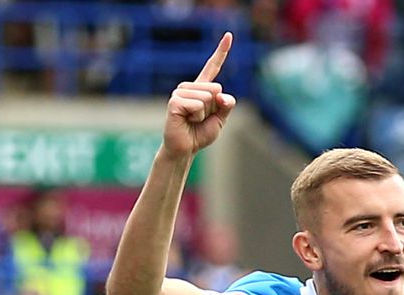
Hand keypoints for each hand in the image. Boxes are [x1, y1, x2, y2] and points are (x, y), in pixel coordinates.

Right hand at [163, 33, 236, 160]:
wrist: (185, 149)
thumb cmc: (200, 134)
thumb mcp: (220, 120)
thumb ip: (226, 105)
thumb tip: (223, 95)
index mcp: (201, 88)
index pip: (213, 66)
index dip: (221, 51)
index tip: (229, 35)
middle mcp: (189, 87)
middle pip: (216, 88)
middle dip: (214, 107)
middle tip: (200, 118)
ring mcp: (180, 93)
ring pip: (207, 96)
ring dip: (204, 114)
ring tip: (192, 120)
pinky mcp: (174, 101)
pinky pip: (197, 105)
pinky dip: (197, 116)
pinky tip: (186, 120)